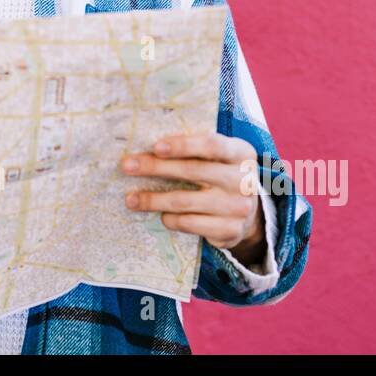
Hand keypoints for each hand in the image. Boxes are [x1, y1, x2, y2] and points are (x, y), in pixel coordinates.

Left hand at [119, 132, 265, 260]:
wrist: (248, 213)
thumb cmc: (221, 174)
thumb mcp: (219, 157)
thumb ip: (195, 149)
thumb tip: (148, 146)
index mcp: (241, 153)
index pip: (211, 144)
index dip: (183, 145)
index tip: (156, 146)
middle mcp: (243, 180)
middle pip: (192, 171)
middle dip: (155, 167)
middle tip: (127, 166)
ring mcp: (238, 207)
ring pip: (185, 200)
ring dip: (153, 199)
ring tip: (131, 198)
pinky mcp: (230, 230)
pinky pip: (190, 223)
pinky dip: (170, 219)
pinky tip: (161, 215)